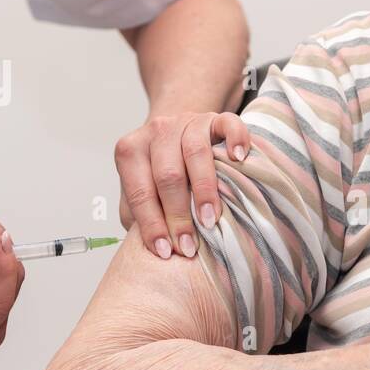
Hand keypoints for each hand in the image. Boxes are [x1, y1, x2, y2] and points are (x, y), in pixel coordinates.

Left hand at [114, 112, 251, 259]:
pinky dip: (235, 140)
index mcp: (131, 151)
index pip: (140, 191)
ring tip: (210, 219)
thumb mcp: (141, 192)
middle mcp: (156, 131)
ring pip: (195, 152)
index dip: (152, 224)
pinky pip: (228, 124)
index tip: (165, 251)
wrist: (177, 132)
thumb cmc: (159, 172)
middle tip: (189, 246)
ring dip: (204, 190)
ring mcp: (187, 122)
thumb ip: (138, 214)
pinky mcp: (216, 118)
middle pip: (167, 174)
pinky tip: (239, 159)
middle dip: (178, 215)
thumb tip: (145, 250)